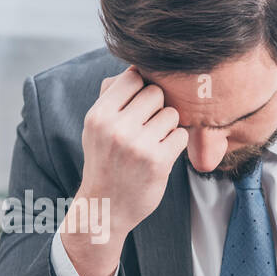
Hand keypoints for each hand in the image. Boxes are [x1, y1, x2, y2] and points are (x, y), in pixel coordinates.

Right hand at [60, 67, 187, 275]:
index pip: (132, 76)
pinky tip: (160, 155)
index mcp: (99, 115)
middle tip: (147, 127)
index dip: (141, 87)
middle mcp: (115, 127)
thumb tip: (137, 66)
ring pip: (171, 113)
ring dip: (168, 126)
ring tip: (152, 143)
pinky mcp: (158, 161)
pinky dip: (175, 144)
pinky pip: (180, 135)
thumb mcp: (96, 128)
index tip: (140, 104)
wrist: (105, 209)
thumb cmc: (104, 162)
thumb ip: (112, 97)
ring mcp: (137, 145)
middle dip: (156, 107)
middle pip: (156, 93)